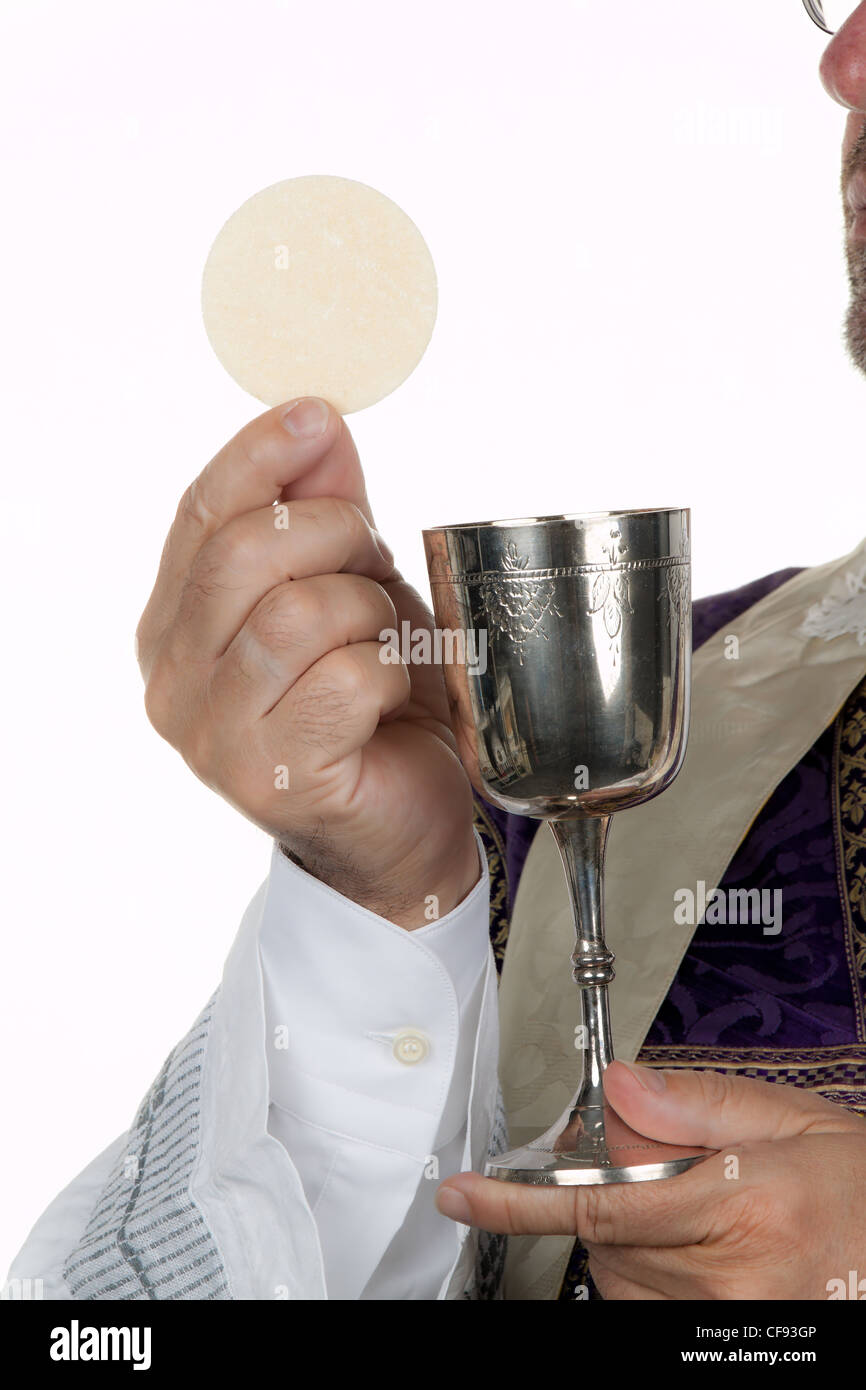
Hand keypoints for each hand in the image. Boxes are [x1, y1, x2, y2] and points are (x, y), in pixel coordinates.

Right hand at [136, 397, 477, 927]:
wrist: (402, 825)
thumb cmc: (372, 707)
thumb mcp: (350, 590)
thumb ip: (322, 512)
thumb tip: (315, 422)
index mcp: (176, 628)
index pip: (198, 521)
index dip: (255, 458)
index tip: (313, 416)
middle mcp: (174, 683)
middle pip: (242, 557)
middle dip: (334, 536)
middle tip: (376, 563)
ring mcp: (214, 737)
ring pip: (298, 615)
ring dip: (369, 612)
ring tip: (386, 641)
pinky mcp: (272, 778)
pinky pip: (343, 680)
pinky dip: (389, 672)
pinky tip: (390, 695)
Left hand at [436, 1060, 865, 1298]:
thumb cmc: (862, 1189)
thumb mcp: (794, 1120)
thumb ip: (700, 1104)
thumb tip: (619, 1088)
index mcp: (748, 1207)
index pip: (600, 1206)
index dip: (520, 1200)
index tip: (464, 1194)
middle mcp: (733, 1279)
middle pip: (603, 1237)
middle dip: (604, 1191)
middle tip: (655, 1160)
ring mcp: (727, 1323)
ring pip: (616, 1276)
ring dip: (626, 1237)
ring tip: (699, 1209)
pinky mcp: (719, 1343)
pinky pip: (643, 1308)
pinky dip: (646, 1274)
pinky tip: (696, 1248)